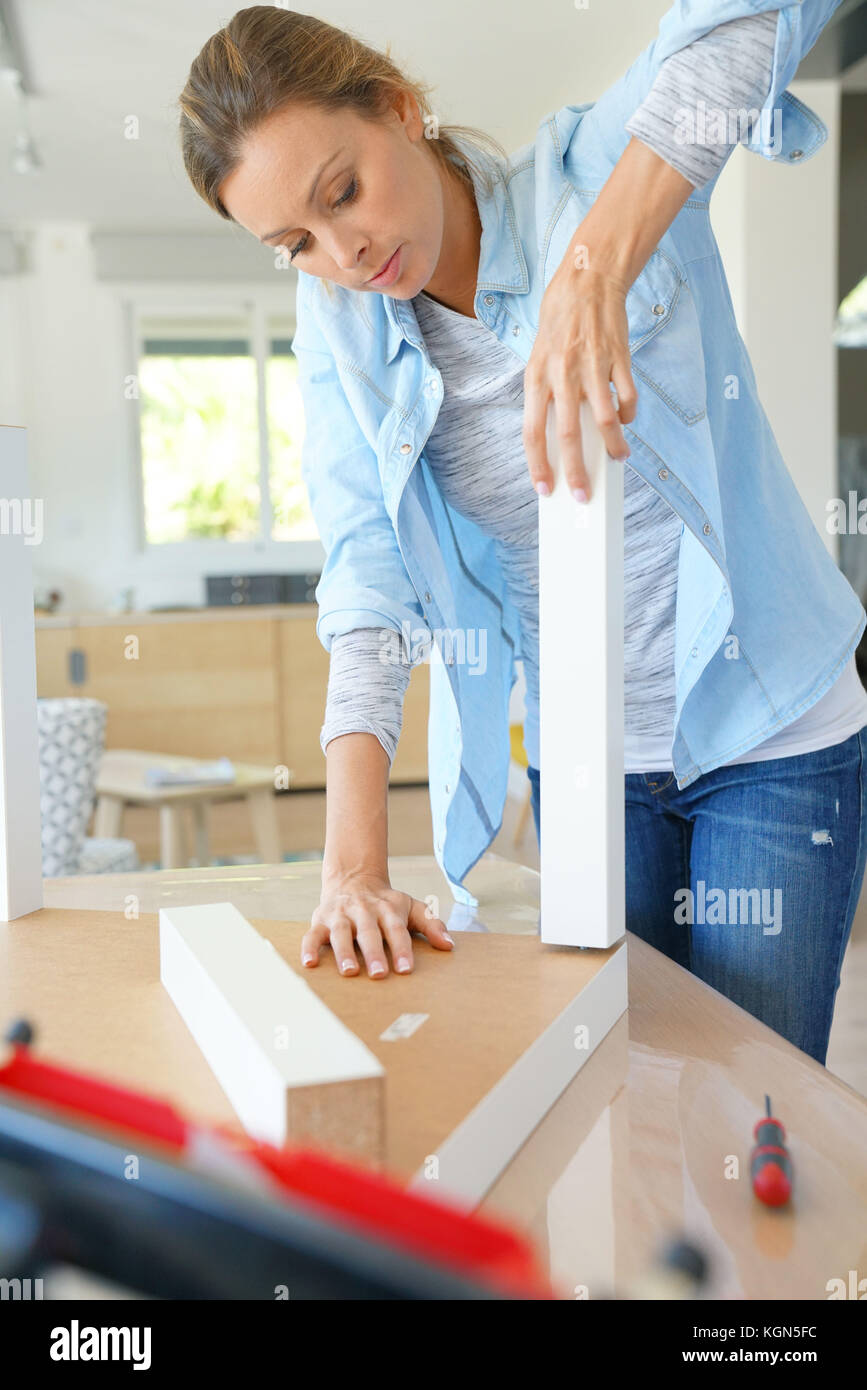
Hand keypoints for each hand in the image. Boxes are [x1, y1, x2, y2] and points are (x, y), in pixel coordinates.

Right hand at [301, 871, 453, 977]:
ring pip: (341, 933)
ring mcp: (340, 915)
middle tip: (378, 974)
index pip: (396, 930)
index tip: (405, 970)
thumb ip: (431, 924)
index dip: (401, 949)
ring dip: (344, 952)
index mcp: (387, 909)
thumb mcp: (410, 907)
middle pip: (369, 932)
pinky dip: (309, 948)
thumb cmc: (385, 902)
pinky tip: (310, 964)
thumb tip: (449, 946)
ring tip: (349, 972)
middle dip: (374, 953)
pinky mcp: (320, 920)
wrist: (353, 878)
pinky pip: (312, 935)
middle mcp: (363, 911)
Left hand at [523, 258, 636, 500]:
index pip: (532, 433)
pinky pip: (627, 398)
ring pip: (605, 421)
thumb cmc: (559, 322)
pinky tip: (625, 421)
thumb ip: (547, 394)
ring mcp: (592, 367)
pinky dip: (628, 416)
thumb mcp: (539, 357)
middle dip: (576, 473)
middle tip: (583, 495)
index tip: (545, 490)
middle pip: (569, 436)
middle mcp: (562, 376)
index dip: (538, 465)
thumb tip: (558, 435)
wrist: (587, 280)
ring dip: (613, 447)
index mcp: (537, 378)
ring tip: (617, 457)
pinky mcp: (619, 359)